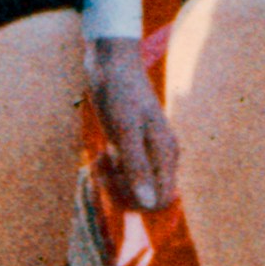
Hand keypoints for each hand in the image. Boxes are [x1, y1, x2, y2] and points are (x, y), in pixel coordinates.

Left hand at [85, 37, 178, 215]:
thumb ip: (137, 167)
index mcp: (166, 153)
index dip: (138, 202)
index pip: (163, 200)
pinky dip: (111, 172)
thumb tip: (149, 204)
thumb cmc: (118, 92)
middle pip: (148, 198)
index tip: (114, 182)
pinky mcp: (135, 148)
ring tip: (98, 161)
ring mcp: (149, 152)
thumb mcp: (124, 131)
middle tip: (101, 169)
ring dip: (113, 183)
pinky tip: (100, 156)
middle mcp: (163, 156)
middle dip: (121, 192)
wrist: (111, 61)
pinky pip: (127, 175)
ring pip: (135, 188)